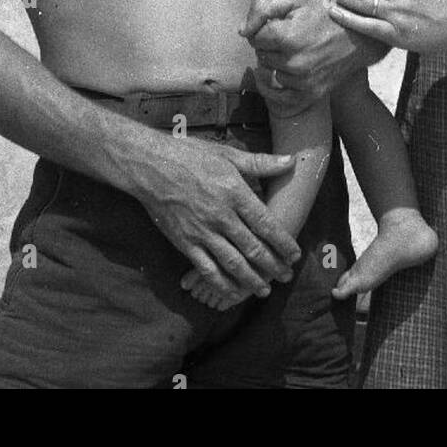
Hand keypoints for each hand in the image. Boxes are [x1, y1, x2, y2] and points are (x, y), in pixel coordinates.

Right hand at [130, 131, 301, 298]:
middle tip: (286, 276)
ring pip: (233, 263)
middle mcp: (222, 216)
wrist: (151, 166)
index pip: (266, 224)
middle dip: (273, 265)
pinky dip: (222, 284)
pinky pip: (207, 270)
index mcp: (235, 193)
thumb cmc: (190, 156)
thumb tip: (291, 160)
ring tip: (265, 290)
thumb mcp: (227, 154)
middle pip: (253, 248)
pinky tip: (232, 292)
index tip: (295, 254)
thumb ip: (260, 163)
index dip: (283, 242)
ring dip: (252, 280)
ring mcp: (202, 232)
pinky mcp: (185, 243)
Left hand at [242, 0, 387, 97]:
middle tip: (289, 36)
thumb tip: (242, 31)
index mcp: (287, 36)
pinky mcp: (310, 95)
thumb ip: (262, 8)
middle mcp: (294, 63)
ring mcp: (303, 81)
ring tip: (294, 51)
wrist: (358, 37)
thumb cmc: (325, 13)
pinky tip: (276, 76)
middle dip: (269, 45)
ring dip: (276, 63)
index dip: (264, 28)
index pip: (255, 37)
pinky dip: (274, 88)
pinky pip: (279, 99)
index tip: (279, 23)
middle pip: (261, 55)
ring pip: (270, 73)